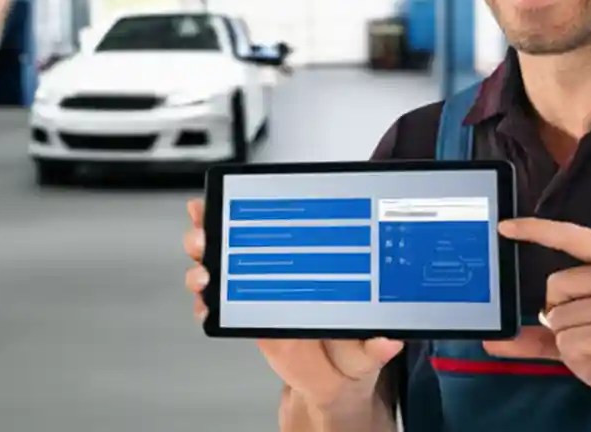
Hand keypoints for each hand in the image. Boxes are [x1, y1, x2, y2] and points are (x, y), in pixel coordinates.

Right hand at [183, 199, 403, 413]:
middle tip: (205, 236)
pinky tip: (206, 306)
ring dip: (202, 266)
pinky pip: (217, 306)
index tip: (236, 203)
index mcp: (309, 269)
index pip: (277, 230)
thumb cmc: (351, 356)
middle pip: (236, 242)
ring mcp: (259, 295)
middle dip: (211, 230)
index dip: (251, 212)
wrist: (331, 387)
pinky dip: (204, 304)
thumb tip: (387, 341)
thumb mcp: (366, 351)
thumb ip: (373, 347)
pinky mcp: (246, 318)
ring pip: (220, 270)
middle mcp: (280, 276)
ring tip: (203, 276)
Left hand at [484, 218, 590, 424]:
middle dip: (563, 317)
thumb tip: (496, 338)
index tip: (505, 227)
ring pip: (558, 318)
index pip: (574, 237)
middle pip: (555, 285)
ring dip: (573, 344)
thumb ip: (543, 331)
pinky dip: (580, 360)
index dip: (536, 230)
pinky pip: (568, 342)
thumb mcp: (588, 332)